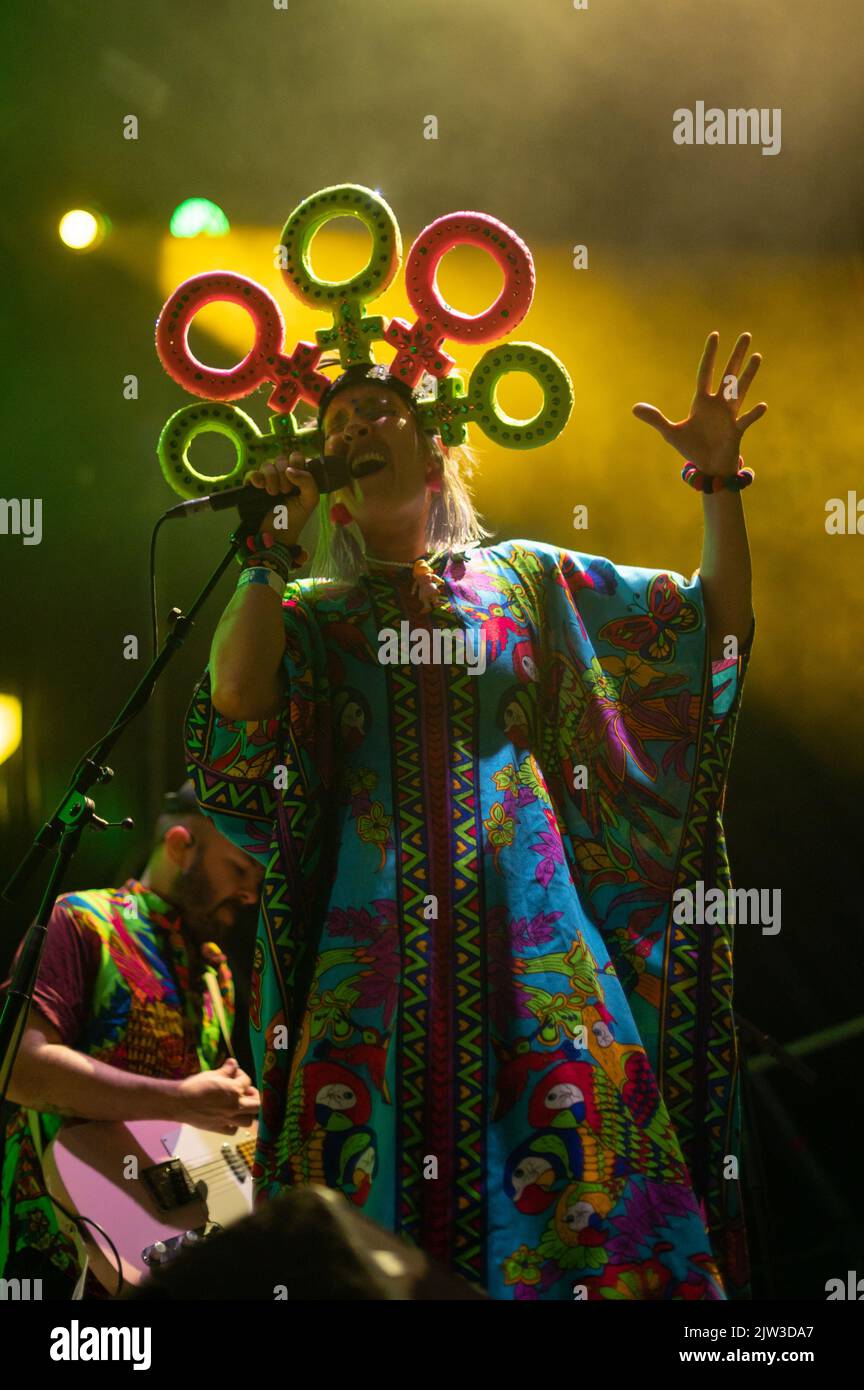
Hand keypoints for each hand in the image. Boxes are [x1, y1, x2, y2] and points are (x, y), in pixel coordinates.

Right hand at [173, 1058, 259, 1135]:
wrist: (179, 1102)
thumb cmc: (195, 1086)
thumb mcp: (212, 1074)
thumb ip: (226, 1070)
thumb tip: (233, 1063)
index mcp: (234, 1091)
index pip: (246, 1081)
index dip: (241, 1075)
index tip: (234, 1073)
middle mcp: (234, 1107)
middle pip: (257, 1104)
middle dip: (254, 1096)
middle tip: (246, 1092)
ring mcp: (227, 1119)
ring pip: (248, 1121)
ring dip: (247, 1113)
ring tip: (240, 1106)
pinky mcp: (218, 1128)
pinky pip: (233, 1130)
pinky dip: (234, 1125)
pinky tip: (228, 1118)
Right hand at [243, 450, 319, 539]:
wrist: (277, 535)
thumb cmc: (294, 518)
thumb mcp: (310, 500)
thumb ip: (308, 481)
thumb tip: (289, 469)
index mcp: (297, 475)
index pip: (296, 456)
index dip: (297, 464)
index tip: (297, 479)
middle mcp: (282, 474)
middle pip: (281, 458)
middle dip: (284, 473)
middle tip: (285, 491)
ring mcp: (266, 479)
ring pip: (266, 464)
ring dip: (271, 477)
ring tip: (273, 494)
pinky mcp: (252, 485)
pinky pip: (252, 473)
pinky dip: (256, 477)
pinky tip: (260, 486)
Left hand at [633, 331, 766, 477]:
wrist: (708, 467)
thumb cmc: (692, 448)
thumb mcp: (670, 433)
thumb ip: (655, 419)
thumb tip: (634, 408)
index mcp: (702, 401)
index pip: (705, 372)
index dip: (709, 354)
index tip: (714, 334)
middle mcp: (718, 404)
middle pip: (728, 373)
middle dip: (736, 355)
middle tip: (746, 335)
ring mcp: (729, 416)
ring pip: (740, 390)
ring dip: (748, 375)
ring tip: (757, 356)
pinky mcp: (736, 431)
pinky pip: (746, 420)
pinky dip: (753, 414)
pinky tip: (762, 405)